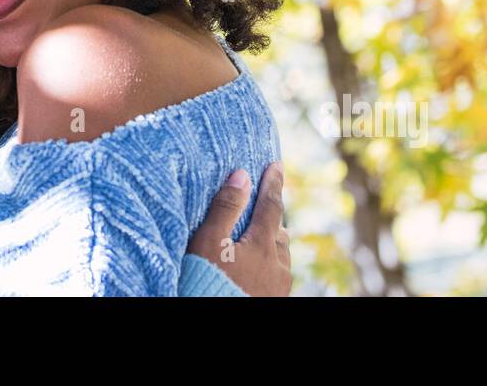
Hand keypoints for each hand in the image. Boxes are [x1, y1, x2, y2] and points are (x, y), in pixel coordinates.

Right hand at [187, 162, 291, 295]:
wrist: (213, 319)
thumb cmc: (206, 282)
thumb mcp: (208, 242)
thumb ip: (225, 208)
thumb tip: (242, 175)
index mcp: (263, 245)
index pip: (271, 205)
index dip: (272, 183)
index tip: (276, 165)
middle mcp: (278, 265)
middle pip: (279, 233)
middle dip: (272, 220)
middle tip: (262, 210)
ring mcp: (279, 287)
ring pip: (280, 257)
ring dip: (272, 245)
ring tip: (257, 242)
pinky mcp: (274, 301)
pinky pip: (277, 276)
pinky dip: (269, 264)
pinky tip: (256, 270)